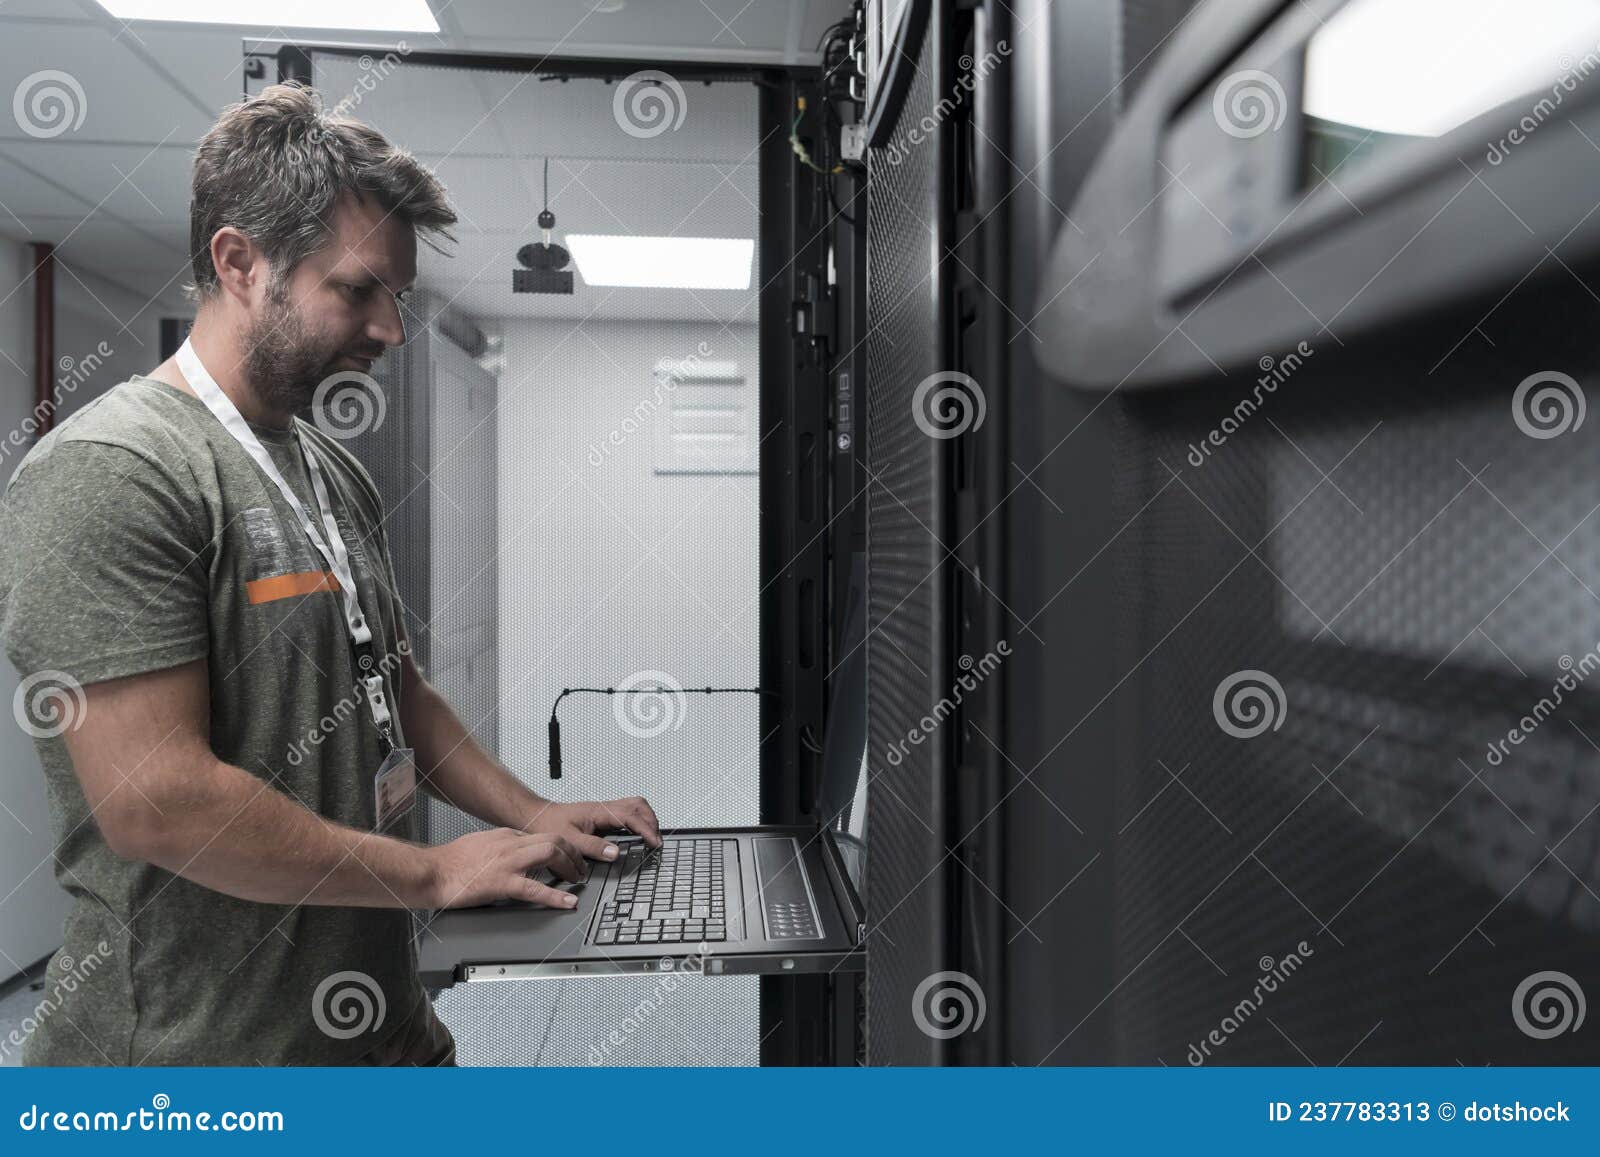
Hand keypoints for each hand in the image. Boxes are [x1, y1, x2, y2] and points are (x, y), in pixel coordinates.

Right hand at [424, 828, 585, 909]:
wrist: (431, 871)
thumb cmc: (449, 861)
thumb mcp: (479, 843)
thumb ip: (499, 845)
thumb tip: (513, 852)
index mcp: (504, 835)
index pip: (541, 835)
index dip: (560, 845)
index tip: (567, 855)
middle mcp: (510, 843)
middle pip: (554, 838)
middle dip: (573, 851)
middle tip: (580, 866)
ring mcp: (507, 862)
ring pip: (550, 852)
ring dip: (570, 865)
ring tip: (578, 879)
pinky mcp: (501, 883)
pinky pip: (535, 889)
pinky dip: (556, 896)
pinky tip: (567, 902)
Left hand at [522, 796, 661, 861]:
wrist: (536, 816)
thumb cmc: (548, 825)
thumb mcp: (569, 840)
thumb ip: (593, 847)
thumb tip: (615, 853)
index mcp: (599, 812)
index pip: (631, 816)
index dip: (646, 829)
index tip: (654, 842)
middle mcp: (604, 807)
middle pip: (638, 805)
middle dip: (652, 822)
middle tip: (657, 841)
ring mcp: (604, 809)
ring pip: (634, 806)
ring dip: (646, 818)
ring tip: (651, 836)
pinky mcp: (602, 814)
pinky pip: (627, 811)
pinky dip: (638, 820)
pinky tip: (636, 832)